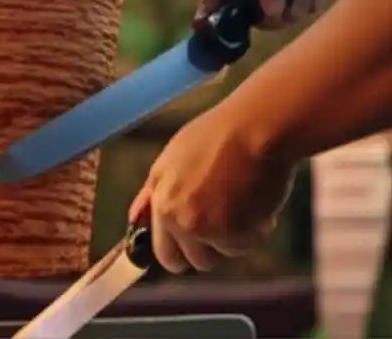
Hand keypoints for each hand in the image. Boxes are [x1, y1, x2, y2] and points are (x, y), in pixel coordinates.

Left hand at [130, 107, 295, 272]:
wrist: (255, 130)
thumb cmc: (214, 137)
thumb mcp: (169, 161)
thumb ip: (152, 195)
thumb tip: (134, 219)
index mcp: (162, 206)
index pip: (165, 254)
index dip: (181, 251)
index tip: (194, 242)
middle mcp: (182, 223)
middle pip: (196, 262)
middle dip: (209, 249)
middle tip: (224, 222)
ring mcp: (212, 230)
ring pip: (224, 254)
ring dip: (234, 238)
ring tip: (240, 203)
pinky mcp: (241, 234)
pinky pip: (249, 245)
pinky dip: (256, 230)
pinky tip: (256, 201)